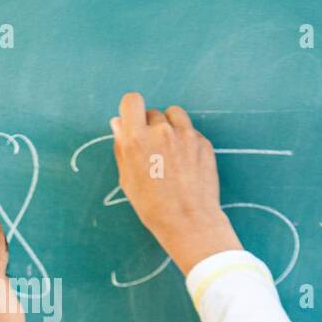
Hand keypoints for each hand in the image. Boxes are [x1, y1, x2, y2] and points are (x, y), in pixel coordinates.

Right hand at [110, 93, 241, 274]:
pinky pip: (190, 131)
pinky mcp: (203, 141)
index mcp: (137, 139)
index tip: (134, 120)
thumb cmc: (152, 205)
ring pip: (174, 114)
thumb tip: (118, 123)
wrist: (188, 220)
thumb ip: (122, 147)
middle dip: (150, 126)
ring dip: (169, 125)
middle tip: (153, 151)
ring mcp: (185, 135)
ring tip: (170, 149)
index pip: (132, 101)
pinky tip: (185, 162)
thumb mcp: (127, 179)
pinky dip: (186, 140)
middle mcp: (161, 131)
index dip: (131, 109)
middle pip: (152, 112)